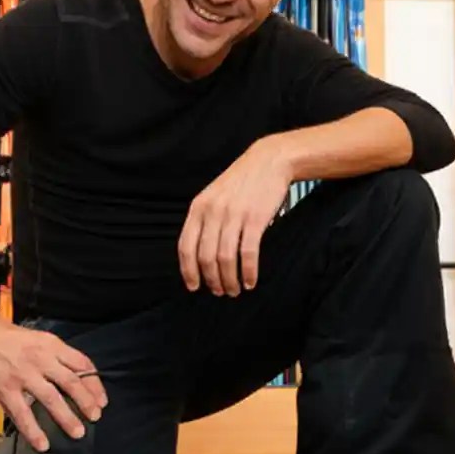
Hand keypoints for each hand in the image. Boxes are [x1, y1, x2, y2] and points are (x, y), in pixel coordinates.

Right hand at [0, 319, 108, 451]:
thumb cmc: (11, 338)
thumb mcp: (40, 339)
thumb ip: (58, 357)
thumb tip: (79, 379)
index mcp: (52, 345)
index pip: (81, 364)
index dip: (94, 384)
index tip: (102, 400)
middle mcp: (40, 359)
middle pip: (71, 382)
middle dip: (86, 402)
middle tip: (95, 416)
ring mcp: (23, 375)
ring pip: (51, 399)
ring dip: (67, 418)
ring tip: (78, 432)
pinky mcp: (5, 389)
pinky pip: (22, 414)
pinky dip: (33, 431)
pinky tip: (43, 444)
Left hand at [178, 137, 293, 295]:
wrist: (268, 161)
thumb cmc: (242, 182)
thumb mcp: (214, 196)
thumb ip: (205, 220)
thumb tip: (200, 255)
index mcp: (198, 207)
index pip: (186, 246)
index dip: (188, 271)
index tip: (194, 286)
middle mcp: (213, 212)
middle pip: (205, 257)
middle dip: (211, 280)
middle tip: (220, 291)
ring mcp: (234, 215)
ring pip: (225, 258)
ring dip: (229, 280)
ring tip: (235, 290)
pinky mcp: (255, 219)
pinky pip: (247, 253)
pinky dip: (248, 272)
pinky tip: (250, 281)